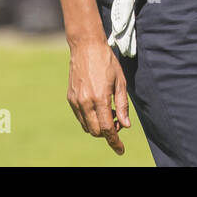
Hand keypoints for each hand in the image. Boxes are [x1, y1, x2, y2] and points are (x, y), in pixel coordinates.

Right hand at [66, 37, 129, 154]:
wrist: (86, 46)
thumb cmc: (106, 61)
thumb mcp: (120, 82)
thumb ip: (122, 105)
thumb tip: (125, 125)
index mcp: (100, 98)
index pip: (107, 129)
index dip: (115, 141)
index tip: (121, 150)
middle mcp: (85, 102)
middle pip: (96, 131)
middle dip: (108, 132)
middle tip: (117, 120)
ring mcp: (76, 100)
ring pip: (87, 126)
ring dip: (98, 126)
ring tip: (108, 112)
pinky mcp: (70, 97)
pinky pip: (80, 117)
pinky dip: (90, 119)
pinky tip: (98, 107)